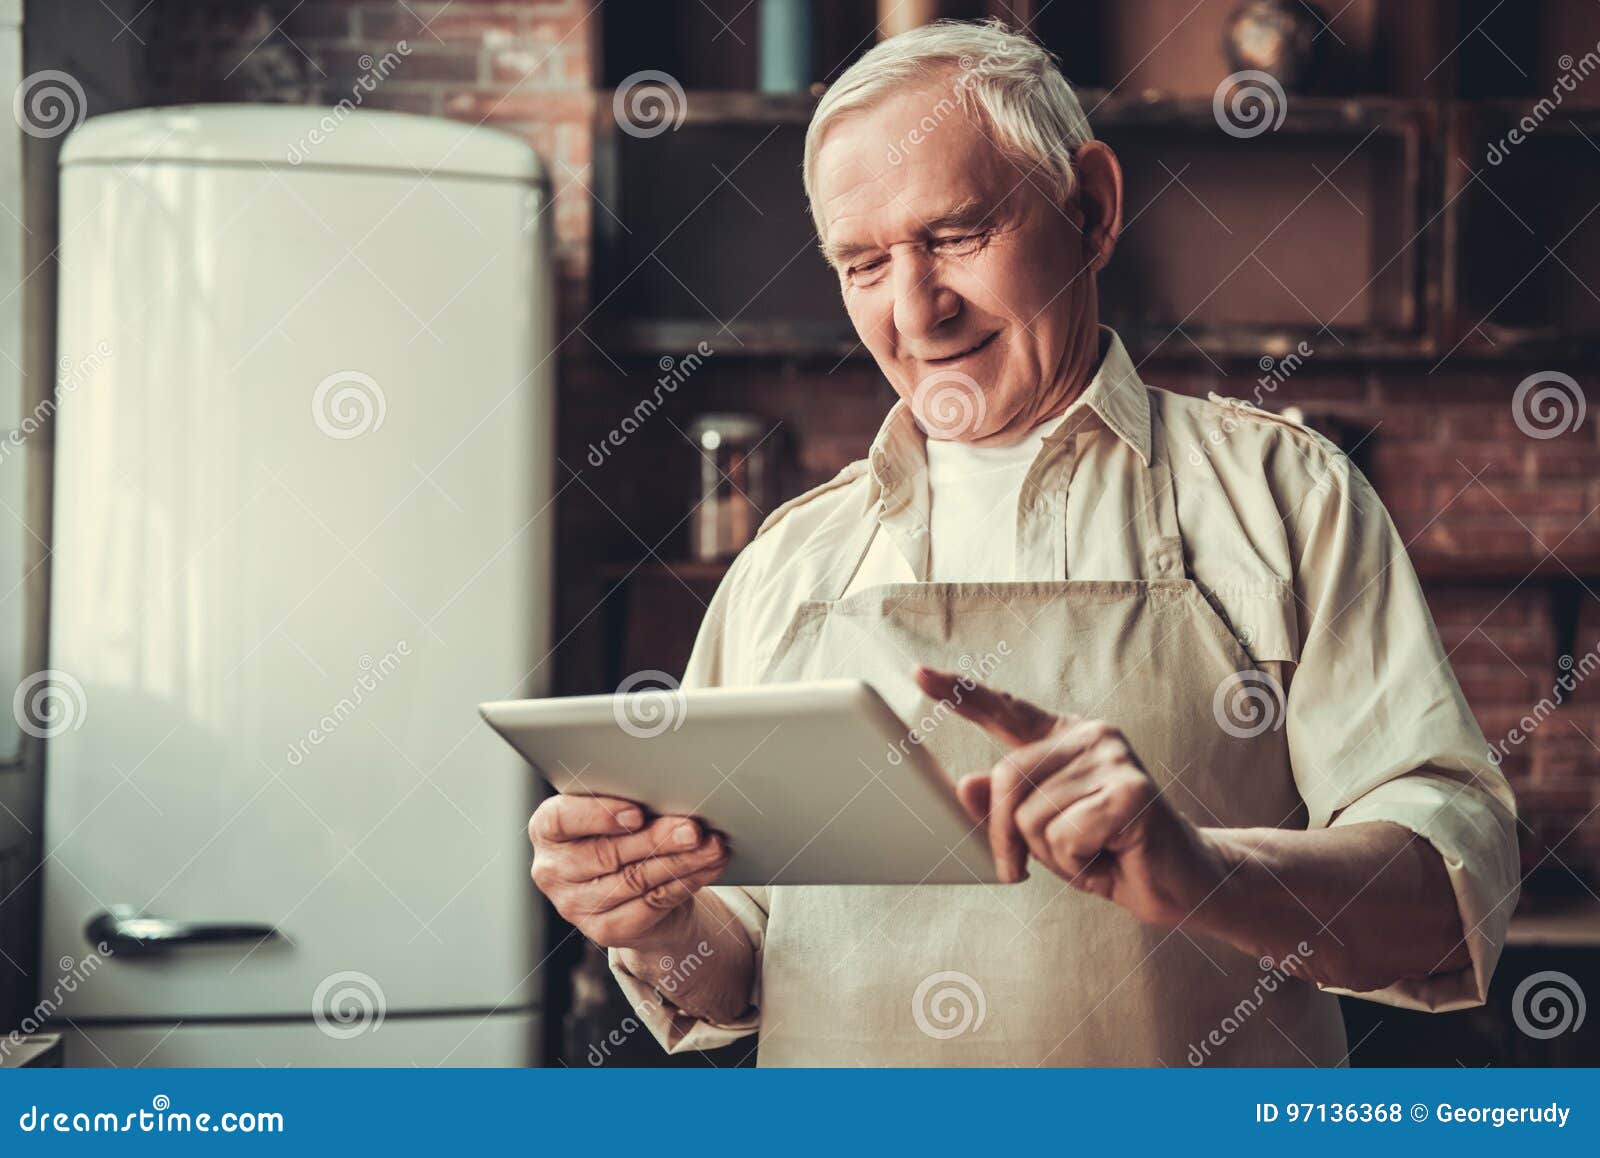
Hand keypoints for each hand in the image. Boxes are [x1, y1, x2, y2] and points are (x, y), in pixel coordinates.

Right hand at [528, 794, 730, 949]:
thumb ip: (629, 803)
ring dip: (681, 861)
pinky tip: (707, 868)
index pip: (562, 819)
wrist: (632, 889)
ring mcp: (574, 905)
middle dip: (657, 839)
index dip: (600, 815)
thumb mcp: (616, 812)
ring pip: (636, 880)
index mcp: (547, 829)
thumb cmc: (621, 835)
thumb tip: (670, 795)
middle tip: (692, 829)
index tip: (637, 812)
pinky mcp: (603, 930)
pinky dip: (686, 883)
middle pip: (608, 853)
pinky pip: (652, 904)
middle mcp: (552, 869)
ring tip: (711, 846)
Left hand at [914, 666, 1218, 926]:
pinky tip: (1113, 854)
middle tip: (1049, 862)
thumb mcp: (1044, 834)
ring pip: (1034, 817)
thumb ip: (1006, 808)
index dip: (960, 693)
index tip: (918, 673)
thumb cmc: (1109, 854)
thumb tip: (964, 784)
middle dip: (1012, 838)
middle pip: (1005, 781)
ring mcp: (1112, 756)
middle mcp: (1088, 735)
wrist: (1180, 883)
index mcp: (1063, 739)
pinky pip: (1067, 835)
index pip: (1004, 710)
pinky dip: (1080, 863)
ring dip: (1056, 856)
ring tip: (1096, 851)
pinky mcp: (1131, 788)